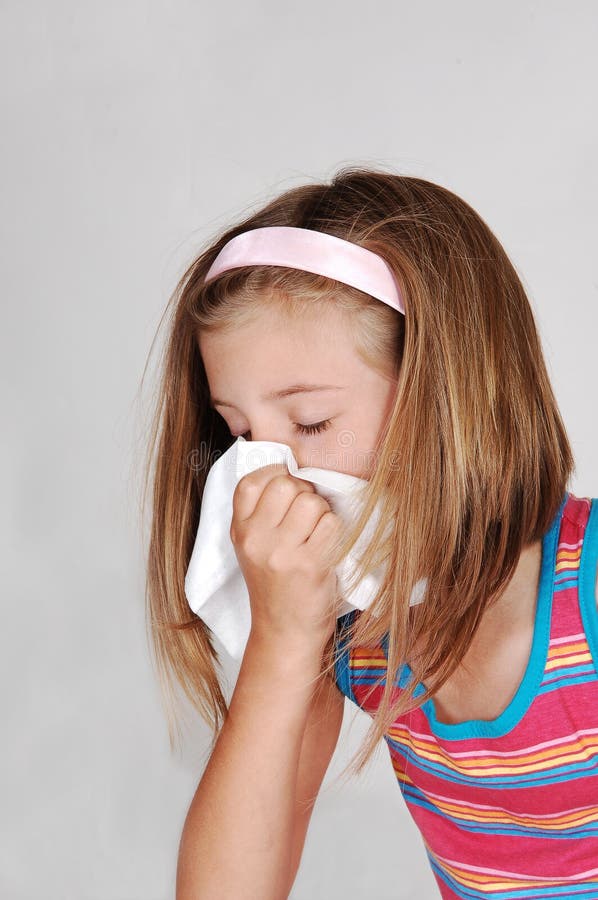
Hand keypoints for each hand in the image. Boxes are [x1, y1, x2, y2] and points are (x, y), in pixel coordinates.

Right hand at [230, 463, 342, 652]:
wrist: (284, 633)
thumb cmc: (276, 585)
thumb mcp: (253, 547)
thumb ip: (263, 512)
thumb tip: (293, 470)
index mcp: (239, 530)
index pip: (252, 481)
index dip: (276, 477)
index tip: (288, 493)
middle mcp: (255, 539)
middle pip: (287, 485)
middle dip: (304, 493)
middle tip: (307, 515)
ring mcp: (281, 553)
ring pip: (312, 502)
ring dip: (323, 513)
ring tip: (317, 535)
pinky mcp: (309, 565)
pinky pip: (332, 524)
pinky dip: (336, 532)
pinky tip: (327, 549)